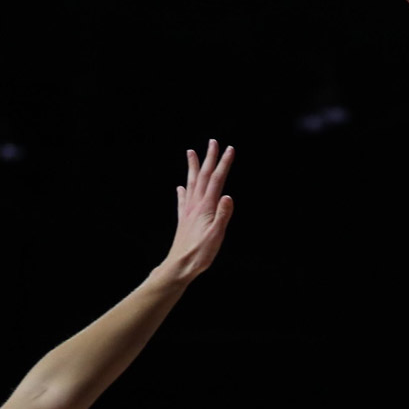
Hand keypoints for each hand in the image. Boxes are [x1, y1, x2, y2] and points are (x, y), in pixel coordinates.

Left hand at [163, 139, 235, 281]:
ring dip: (193, 167)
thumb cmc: (200, 253)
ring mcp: (187, 212)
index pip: (216, 180)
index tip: (230, 149)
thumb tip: (228, 196)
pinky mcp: (183, 220)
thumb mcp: (216, 236)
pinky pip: (183, 201)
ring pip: (191, 184)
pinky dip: (183, 191)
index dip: (224, 164)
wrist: (179, 266)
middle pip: (203, 177)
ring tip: (191, 153)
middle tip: (212, 142)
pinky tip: (180, 187)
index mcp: (205, 207)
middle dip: (209, 159)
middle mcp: (195, 205)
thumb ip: (222, 215)